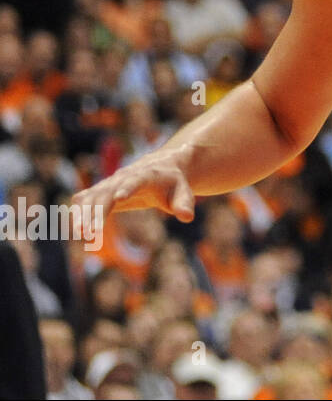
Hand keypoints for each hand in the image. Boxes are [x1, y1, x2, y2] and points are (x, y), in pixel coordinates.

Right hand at [70, 144, 196, 240]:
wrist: (162, 167)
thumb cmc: (174, 183)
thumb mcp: (184, 192)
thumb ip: (184, 203)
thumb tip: (187, 217)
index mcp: (147, 175)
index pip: (136, 180)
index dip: (128, 188)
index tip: (119, 198)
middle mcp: (125, 176)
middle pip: (108, 191)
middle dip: (98, 210)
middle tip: (91, 231)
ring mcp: (112, 182)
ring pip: (93, 195)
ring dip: (84, 213)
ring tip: (80, 233)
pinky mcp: (103, 190)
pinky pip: (86, 199)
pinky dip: (79, 211)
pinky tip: (75, 228)